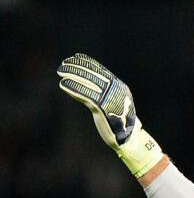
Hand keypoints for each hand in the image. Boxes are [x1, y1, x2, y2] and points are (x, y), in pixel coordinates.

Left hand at [57, 54, 163, 177]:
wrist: (128, 139)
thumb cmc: (120, 123)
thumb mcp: (115, 103)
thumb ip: (106, 93)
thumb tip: (92, 84)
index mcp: (119, 87)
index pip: (100, 70)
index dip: (87, 63)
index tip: (75, 57)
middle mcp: (115, 90)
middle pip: (93, 74)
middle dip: (77, 67)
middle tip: (64, 64)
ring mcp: (109, 98)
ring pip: (88, 82)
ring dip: (72, 75)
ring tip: (61, 72)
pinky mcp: (102, 108)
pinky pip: (85, 95)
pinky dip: (74, 88)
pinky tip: (64, 84)